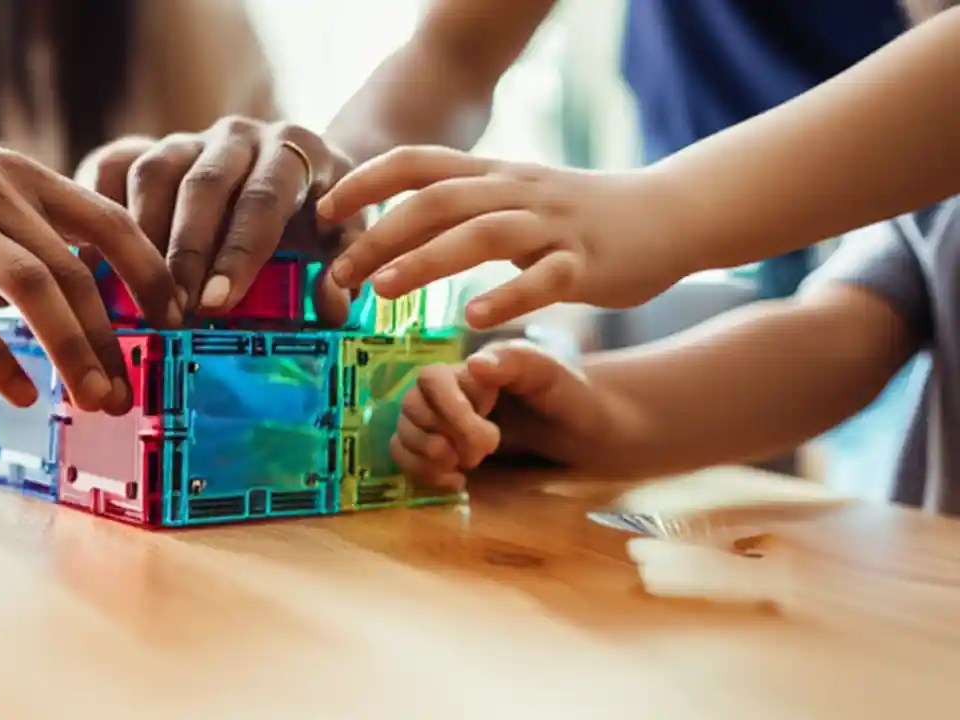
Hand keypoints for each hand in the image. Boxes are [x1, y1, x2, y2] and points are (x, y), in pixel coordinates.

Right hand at [0, 120, 181, 413]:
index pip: (110, 222)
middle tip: (132, 392)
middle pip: (74, 271)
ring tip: (99, 399)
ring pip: (32, 289)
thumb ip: (38, 231)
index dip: (150, 273)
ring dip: (73, 349)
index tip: (178, 321)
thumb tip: (90, 299)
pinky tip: (24, 394)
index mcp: (28, 176)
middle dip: (111, 337)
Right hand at [75, 117, 363, 324]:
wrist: (302, 166)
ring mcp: (191, 137)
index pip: (261, 200)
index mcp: (293, 150)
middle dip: (185, 250)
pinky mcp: (150, 145)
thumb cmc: (322, 212)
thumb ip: (342, 262)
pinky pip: (114, 165)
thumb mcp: (343, 232)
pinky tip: (91, 257)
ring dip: (141, 235)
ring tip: (135, 291)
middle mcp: (239, 135)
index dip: (237, 253)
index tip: (215, 303)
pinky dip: (98, 205)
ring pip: (154, 171)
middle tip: (173, 309)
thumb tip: (334, 308)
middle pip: (203, 185)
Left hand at [317, 146, 690, 328]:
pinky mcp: (587, 263)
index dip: (367, 182)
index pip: (419, 163)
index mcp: (494, 175)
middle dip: (380, 233)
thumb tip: (390, 230)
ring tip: (381, 291)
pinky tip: (472, 320)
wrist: (668, 214)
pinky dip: (506, 298)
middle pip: (439, 200)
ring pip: (482, 235)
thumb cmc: (576, 216)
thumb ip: (459, 211)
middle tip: (339, 273)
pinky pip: (544, 279)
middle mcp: (517, 192)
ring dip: (426, 261)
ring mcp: (554, 226)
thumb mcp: (513, 200)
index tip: (323, 211)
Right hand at [394, 339, 622, 488]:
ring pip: (402, 432)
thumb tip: (474, 364)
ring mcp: (441, 422)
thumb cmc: (570, 396)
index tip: (490, 438)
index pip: (431, 381)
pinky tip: (454, 481)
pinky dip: (420, 471)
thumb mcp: (550, 373)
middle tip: (483, 454)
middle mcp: (448, 392)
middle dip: (441, 437)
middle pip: (410, 408)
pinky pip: (405, 456)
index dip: (452, 412)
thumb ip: (516, 362)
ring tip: (462, 469)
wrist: (586, 431)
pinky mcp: (441, 449)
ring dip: (425, 455)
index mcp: (469, 369)